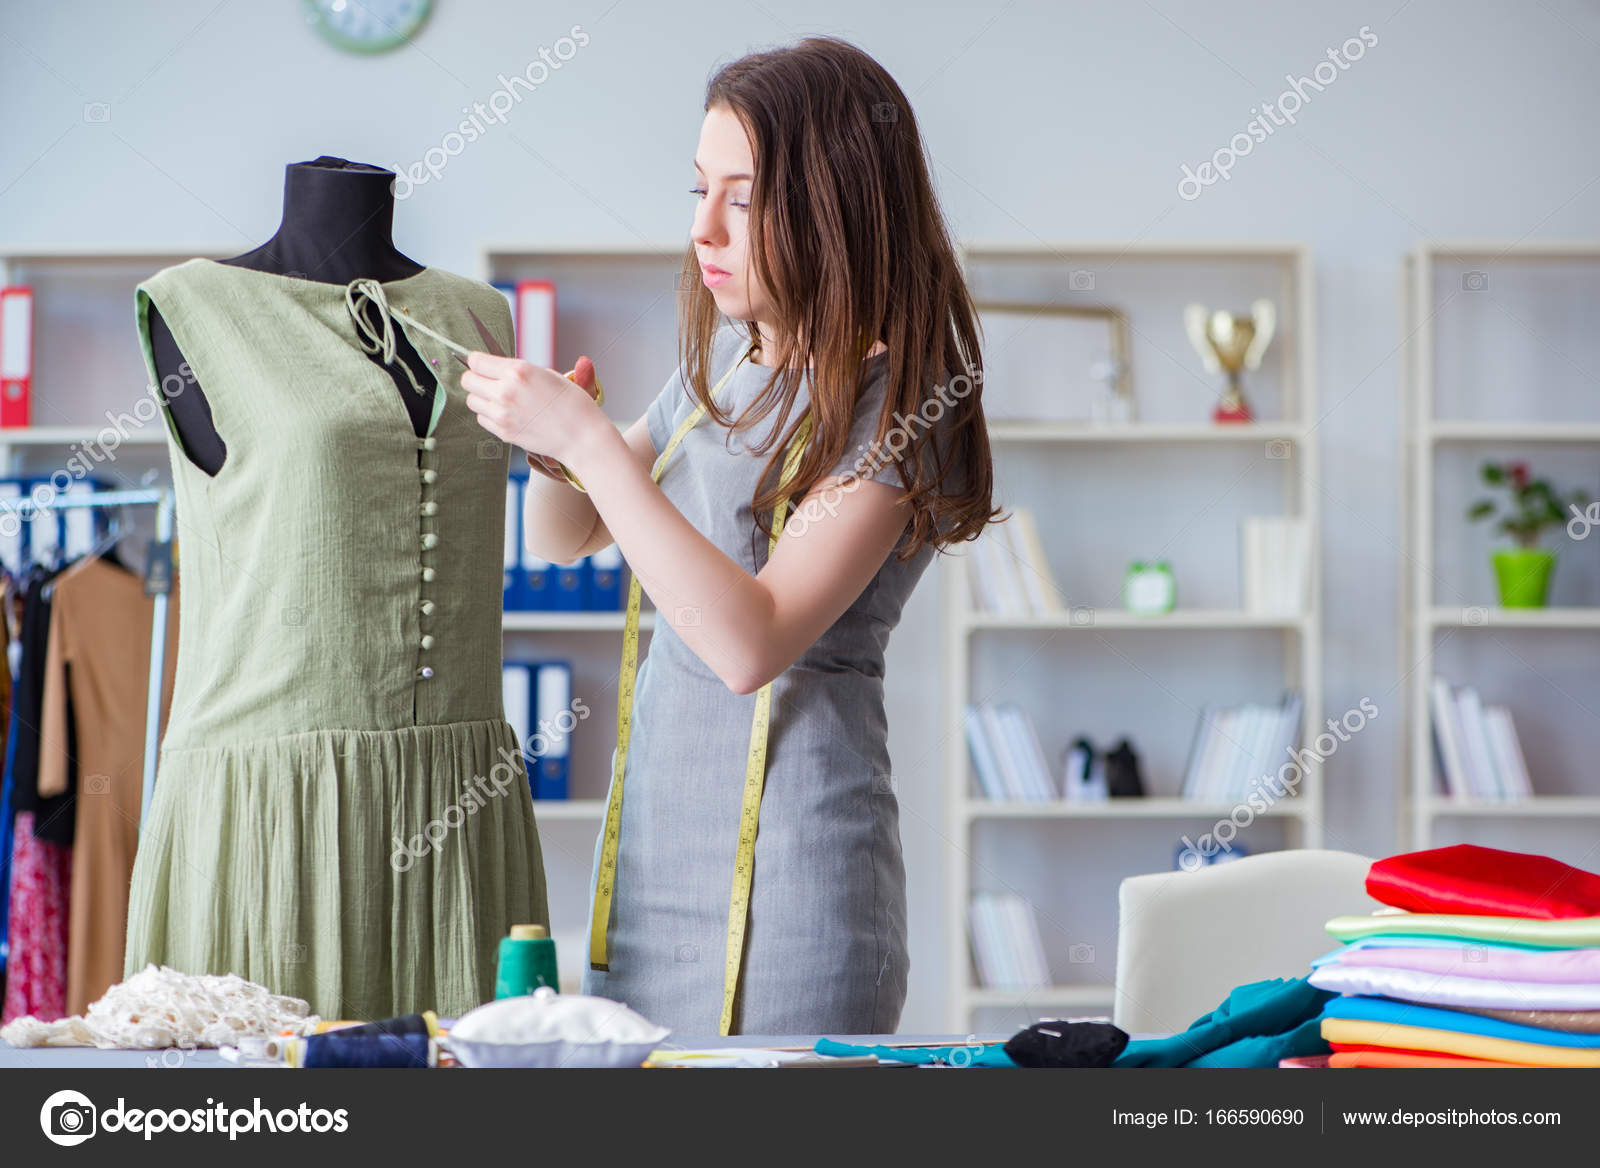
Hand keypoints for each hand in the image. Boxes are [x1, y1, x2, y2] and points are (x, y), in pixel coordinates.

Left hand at [461, 353, 601, 467]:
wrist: (582, 436)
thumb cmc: (572, 404)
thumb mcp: (548, 374)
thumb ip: (518, 371)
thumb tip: (498, 370)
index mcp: (518, 371)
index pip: (476, 361)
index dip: (478, 361)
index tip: (483, 364)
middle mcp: (506, 391)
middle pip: (467, 380)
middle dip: (476, 378)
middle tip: (489, 381)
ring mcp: (502, 414)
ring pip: (472, 401)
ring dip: (482, 398)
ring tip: (500, 399)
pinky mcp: (503, 432)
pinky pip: (482, 419)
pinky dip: (490, 415)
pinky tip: (507, 414)